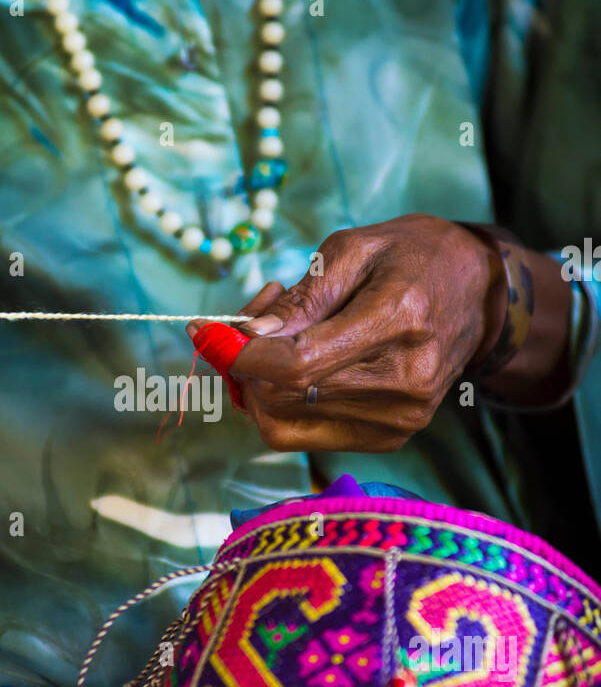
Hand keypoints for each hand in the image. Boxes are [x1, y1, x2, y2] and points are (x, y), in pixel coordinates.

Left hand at [189, 215, 505, 452]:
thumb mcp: (355, 248)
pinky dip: (284, 403)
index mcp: (397, 321)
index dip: (239, 356)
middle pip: (284, 399)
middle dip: (245, 363)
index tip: (205, 332)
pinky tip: (301, 363)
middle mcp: (404, 382)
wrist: (481, 296)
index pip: (298, 366)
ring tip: (281, 334)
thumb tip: (246, 338)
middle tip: (256, 314)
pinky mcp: (392, 438)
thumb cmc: (413, 258)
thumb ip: (301, 296)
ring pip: (285, 425)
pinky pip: (306, 434)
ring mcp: (401, 418)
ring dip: (260, 384)